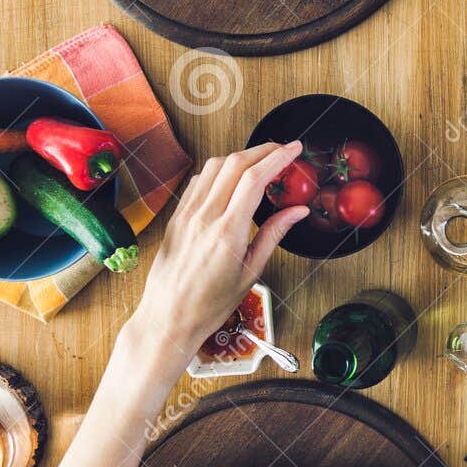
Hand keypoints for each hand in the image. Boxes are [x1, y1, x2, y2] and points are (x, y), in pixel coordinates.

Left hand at [131, 142, 308, 357]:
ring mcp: (186, 214)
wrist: (168, 317)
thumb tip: (297, 212)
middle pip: (235, 164)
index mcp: (227, 232)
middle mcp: (204, 217)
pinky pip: (198, 181)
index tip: (294, 150)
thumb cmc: (209, 304)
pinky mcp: (176, 216)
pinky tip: (230, 179)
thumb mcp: (251, 272)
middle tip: (282, 151)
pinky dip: (218, 171)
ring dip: (240, 156)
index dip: (277, 158)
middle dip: (263, 150)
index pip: (255, 179)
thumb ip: (274, 235)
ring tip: (259, 162)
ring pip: (213, 166)